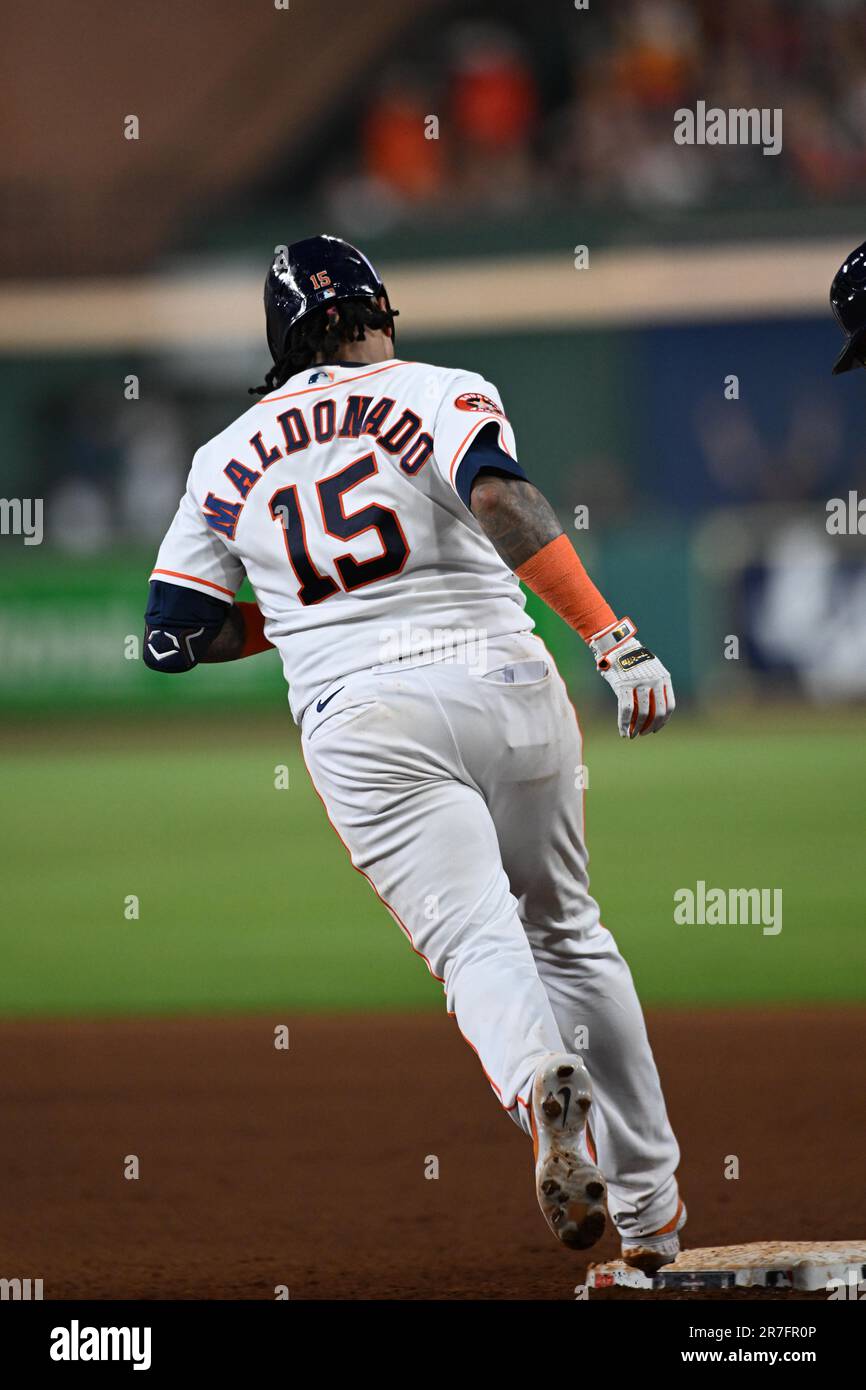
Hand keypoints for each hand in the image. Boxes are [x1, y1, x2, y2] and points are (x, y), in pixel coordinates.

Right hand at [589, 617, 674, 738]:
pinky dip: (624, 723)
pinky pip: (626, 709)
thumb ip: (654, 685)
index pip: (669, 706)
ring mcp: (639, 683)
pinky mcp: (624, 685)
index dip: (663, 721)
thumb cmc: (633, 659)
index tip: (655, 729)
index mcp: (664, 677)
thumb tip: (651, 710)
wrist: (617, 644)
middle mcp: (654, 680)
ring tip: (632, 735)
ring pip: (643, 713)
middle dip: (650, 726)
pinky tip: (623, 731)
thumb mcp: (650, 669)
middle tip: (643, 733)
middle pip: (658, 712)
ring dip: (637, 728)